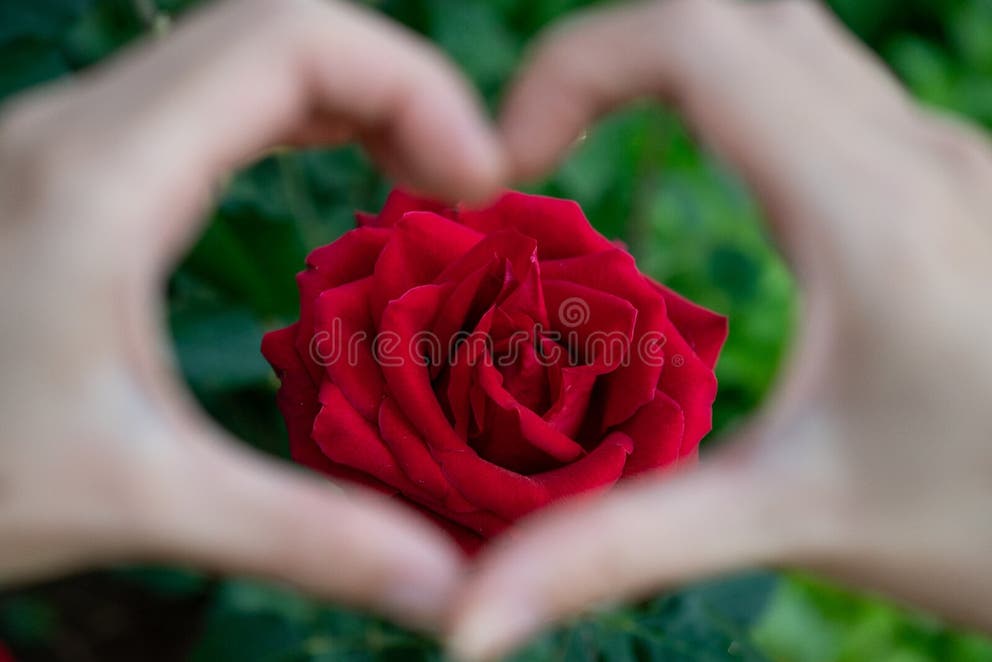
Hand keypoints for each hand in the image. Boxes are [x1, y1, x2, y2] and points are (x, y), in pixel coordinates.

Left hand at [0, 0, 505, 629]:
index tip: (477, 184)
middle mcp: (82, 125)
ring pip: (241, 50)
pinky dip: (298, 116)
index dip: (414, 89)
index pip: (292, 40)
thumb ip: (306, 537)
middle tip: (462, 187)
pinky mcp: (71, 167)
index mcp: (103, 176)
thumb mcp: (136, 497)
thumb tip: (451, 590)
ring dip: (349, 95)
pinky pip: (208, 95)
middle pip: (279, 24)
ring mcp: (70, 136)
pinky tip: (335, 176)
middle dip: (398, 87)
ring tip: (419, 179)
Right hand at [449, 0, 991, 656]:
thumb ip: (619, 550)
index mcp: (867, 206)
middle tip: (543, 154)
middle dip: (608, 60)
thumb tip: (473, 617)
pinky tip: (715, 187)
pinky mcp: (953, 185)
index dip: (570, 69)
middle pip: (732, 11)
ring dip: (676, 69)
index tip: (511, 170)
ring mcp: (945, 158)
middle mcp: (913, 152)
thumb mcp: (792, 518)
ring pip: (787, 37)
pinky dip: (736, 103)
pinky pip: (829, 93)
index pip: (693, 37)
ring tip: (601, 154)